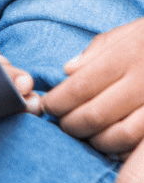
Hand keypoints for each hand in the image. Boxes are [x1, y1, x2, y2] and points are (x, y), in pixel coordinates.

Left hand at [41, 17, 143, 153]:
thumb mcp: (130, 32)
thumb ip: (98, 51)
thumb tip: (68, 71)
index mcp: (128, 55)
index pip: (81, 86)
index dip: (59, 101)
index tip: (48, 106)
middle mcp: (143, 82)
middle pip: (96, 114)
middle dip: (72, 125)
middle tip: (62, 125)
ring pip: (120, 136)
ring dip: (96, 141)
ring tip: (86, 137)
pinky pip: (141, 145)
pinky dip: (124, 150)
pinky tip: (114, 146)